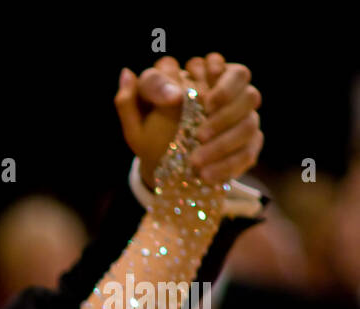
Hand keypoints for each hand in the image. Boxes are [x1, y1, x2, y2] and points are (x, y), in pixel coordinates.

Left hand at [116, 53, 262, 185]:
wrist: (163, 165)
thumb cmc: (149, 135)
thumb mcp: (135, 122)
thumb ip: (128, 99)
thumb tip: (127, 73)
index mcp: (200, 77)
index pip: (216, 64)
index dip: (212, 76)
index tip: (196, 101)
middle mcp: (226, 91)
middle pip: (245, 88)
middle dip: (224, 112)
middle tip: (199, 136)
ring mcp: (242, 115)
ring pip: (250, 120)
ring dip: (224, 143)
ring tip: (196, 163)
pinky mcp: (249, 141)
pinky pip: (250, 150)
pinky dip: (228, 165)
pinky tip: (206, 176)